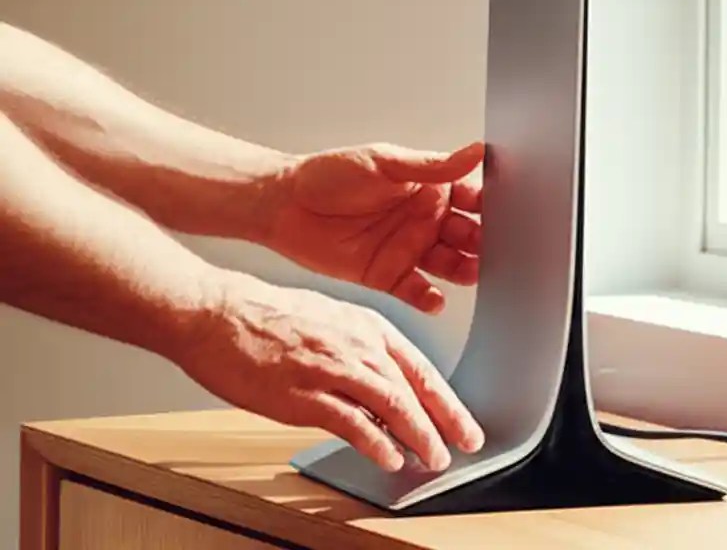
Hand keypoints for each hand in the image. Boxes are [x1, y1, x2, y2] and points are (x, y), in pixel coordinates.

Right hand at [176, 271, 483, 471]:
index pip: (421, 368)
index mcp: (366, 326)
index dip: (447, 400)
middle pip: (416, 388)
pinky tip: (390, 458)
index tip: (463, 423)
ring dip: (419, 436)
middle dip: (446, 421)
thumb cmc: (264, 317)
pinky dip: (376, 443)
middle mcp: (357, 346)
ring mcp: (332, 369)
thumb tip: (383, 387)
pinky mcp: (304, 394)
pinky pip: (352, 423)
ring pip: (393, 405)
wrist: (216, 313)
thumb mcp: (329, 321)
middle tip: (465, 445)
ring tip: (433, 458)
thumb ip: (360, 352)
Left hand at [260, 142, 483, 314]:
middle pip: (469, 236)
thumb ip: (432, 166)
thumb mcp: (384, 163)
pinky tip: (435, 298)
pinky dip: (429, 298)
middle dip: (485, 242)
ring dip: (465, 270)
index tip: (512, 210)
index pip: (473, 198)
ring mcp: (408, 250)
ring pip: (450, 265)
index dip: (493, 205)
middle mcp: (425, 221)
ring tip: (472, 272)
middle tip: (495, 246)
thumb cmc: (329, 175)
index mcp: (430, 189)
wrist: (284, 207)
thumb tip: (477, 151)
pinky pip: (417, 291)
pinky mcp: (389, 276)